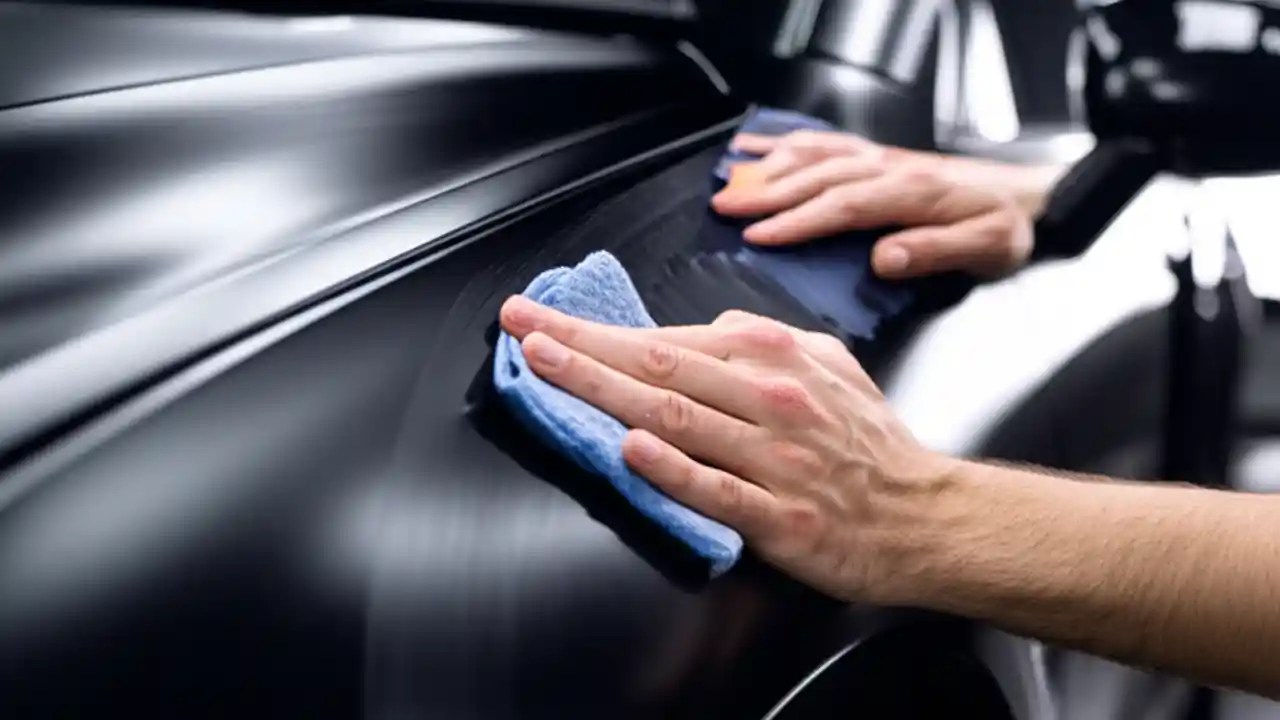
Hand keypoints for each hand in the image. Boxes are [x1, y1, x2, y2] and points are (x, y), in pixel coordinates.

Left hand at [499, 296, 956, 603]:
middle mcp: (768, 399)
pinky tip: (629, 447)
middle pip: (658, 365)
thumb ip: (767, 341)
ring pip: (675, 415)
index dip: (597, 328)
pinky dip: (672, 466)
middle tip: (522, 326)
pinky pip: (716, 487)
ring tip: (548, 368)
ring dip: (604, 388)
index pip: (667, 336)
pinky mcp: (779, 515)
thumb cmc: (868, 445)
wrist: (925, 516)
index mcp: (774, 358)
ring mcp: (772, 457)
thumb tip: (709, 329)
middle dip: (580, 343)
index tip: (543, 317)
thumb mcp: (830, 366)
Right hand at [714, 130, 1060, 279]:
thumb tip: (883, 259)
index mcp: (913, 192)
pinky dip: (788, 143)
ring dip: (770, 167)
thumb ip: (935, 252)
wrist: (1035, 196)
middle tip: (725, 209)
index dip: (799, 221)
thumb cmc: (1010, 228)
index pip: (844, 206)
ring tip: (730, 182)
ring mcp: (881, 158)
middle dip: (767, 193)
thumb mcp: (988, 249)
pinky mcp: (879, 156)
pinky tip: (758, 146)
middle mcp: (891, 168)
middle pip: (819, 177)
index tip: (760, 237)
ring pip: (817, 156)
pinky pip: (826, 142)